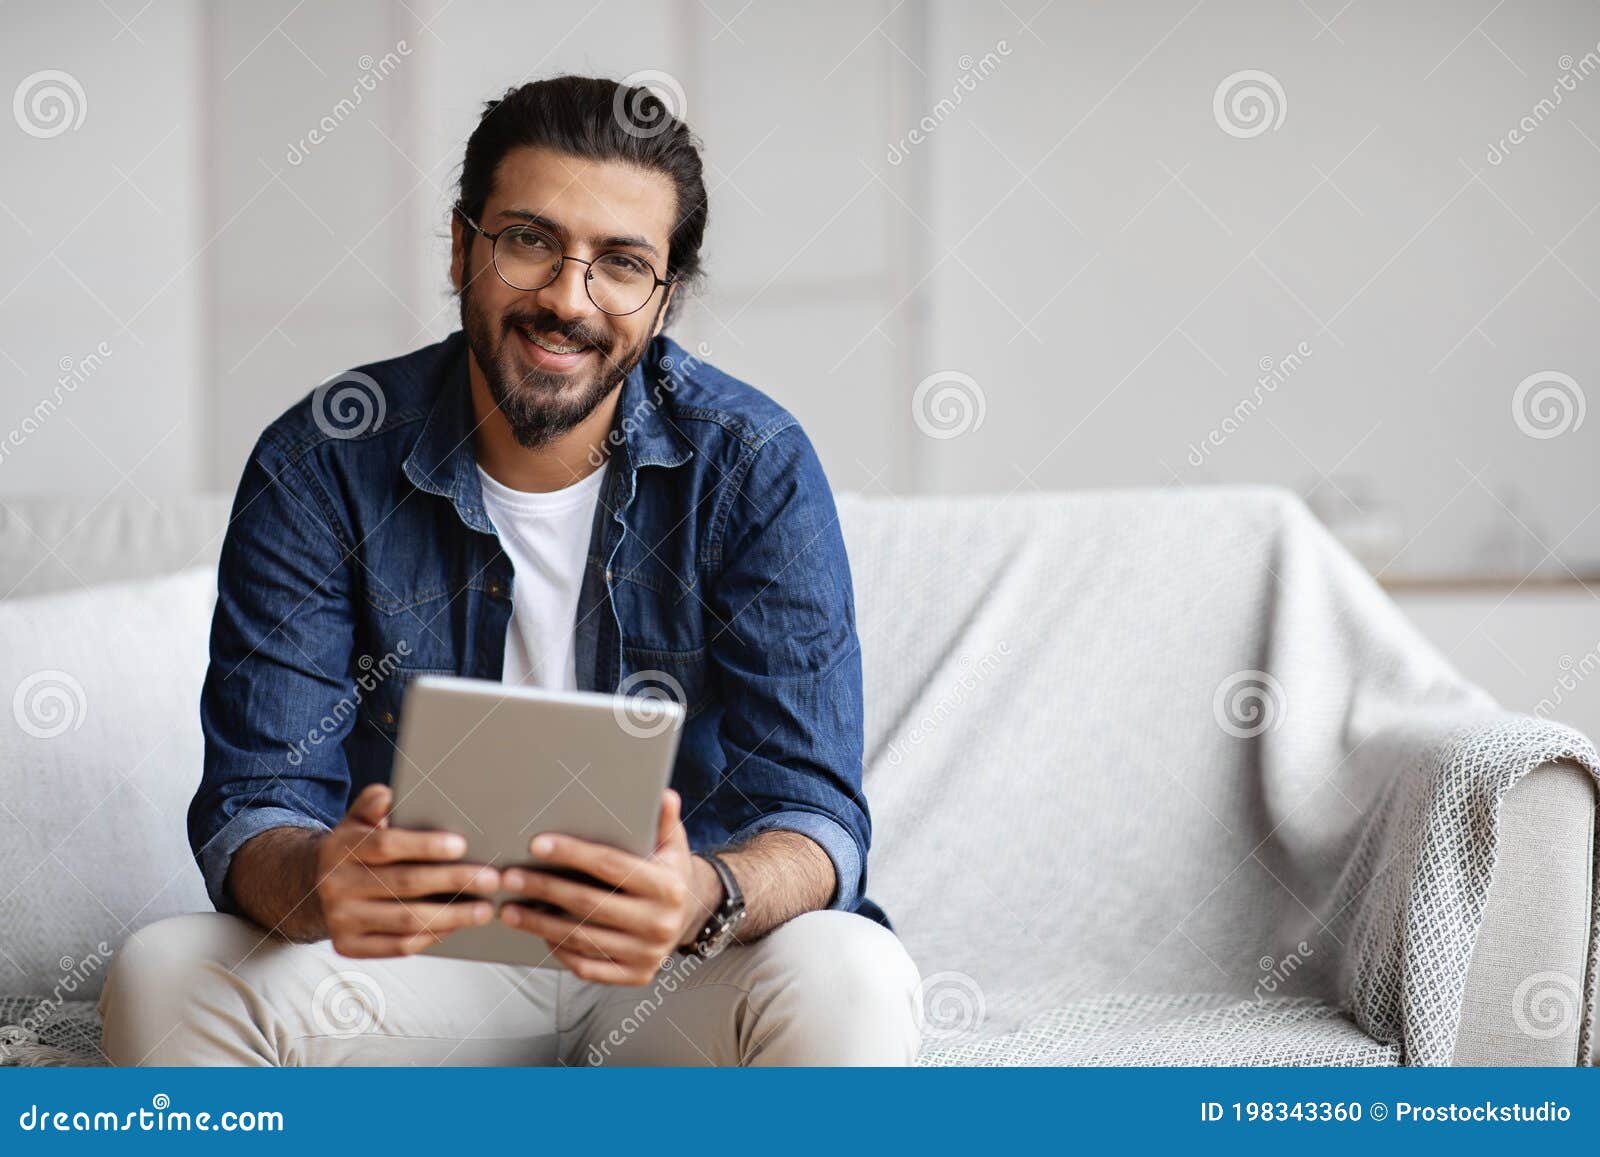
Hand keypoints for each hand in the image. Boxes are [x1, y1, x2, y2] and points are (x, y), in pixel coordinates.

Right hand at [315, 783, 500, 957]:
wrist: (312, 889)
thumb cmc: (352, 850)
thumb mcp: (356, 821)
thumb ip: (372, 805)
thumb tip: (388, 794)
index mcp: (341, 849)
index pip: (387, 846)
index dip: (425, 846)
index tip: (462, 845)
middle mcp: (336, 885)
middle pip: (404, 884)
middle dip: (453, 881)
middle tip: (491, 879)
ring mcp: (341, 919)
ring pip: (406, 921)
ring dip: (451, 916)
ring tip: (483, 910)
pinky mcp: (348, 947)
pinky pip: (398, 946)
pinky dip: (431, 937)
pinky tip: (456, 925)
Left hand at [498, 789, 715, 984]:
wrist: (690, 916)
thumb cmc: (669, 871)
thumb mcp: (672, 845)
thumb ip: (665, 821)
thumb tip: (663, 794)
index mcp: (667, 887)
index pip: (610, 866)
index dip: (572, 853)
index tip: (537, 844)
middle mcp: (659, 924)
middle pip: (588, 904)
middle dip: (544, 889)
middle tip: (510, 878)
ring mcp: (647, 955)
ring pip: (582, 939)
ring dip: (539, 925)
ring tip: (510, 909)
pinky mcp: (635, 976)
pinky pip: (587, 966)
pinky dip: (559, 951)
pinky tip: (538, 934)